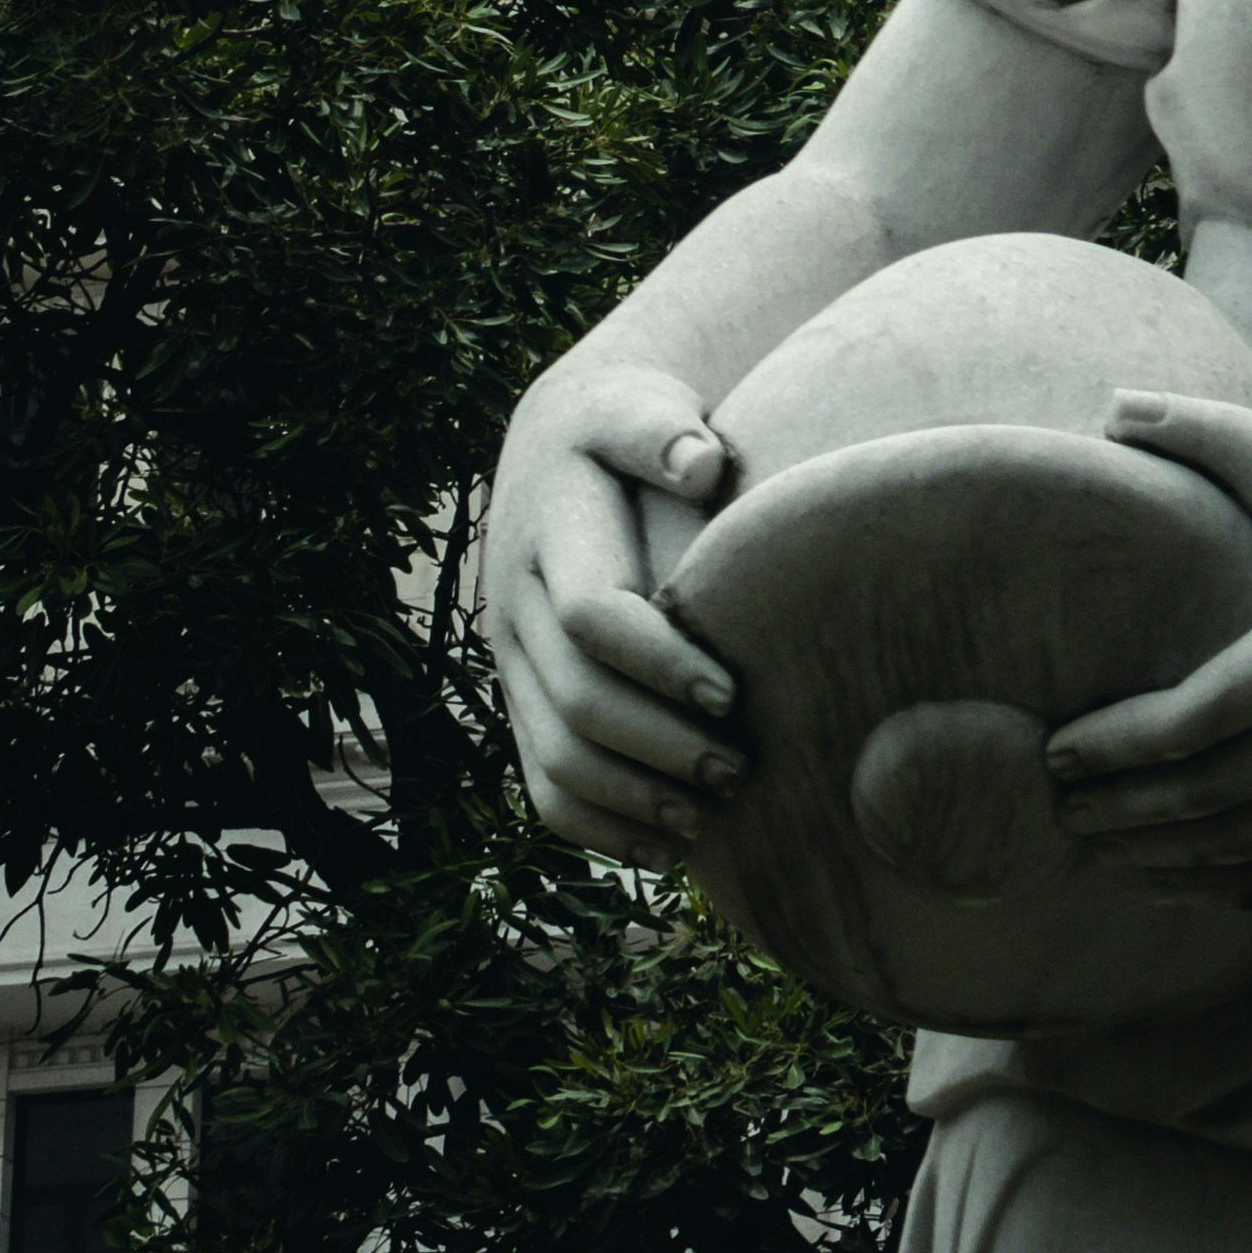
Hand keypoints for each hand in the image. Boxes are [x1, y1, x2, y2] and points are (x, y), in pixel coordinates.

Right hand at [482, 357, 747, 872]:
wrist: (556, 446)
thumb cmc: (625, 425)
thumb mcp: (637, 404)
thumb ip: (661, 430)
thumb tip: (701, 464)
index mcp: (547, 534)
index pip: (593, 617)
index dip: (660, 663)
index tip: (731, 691)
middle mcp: (515, 605)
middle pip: (576, 703)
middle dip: (659, 747)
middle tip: (740, 770)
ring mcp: (512, 660)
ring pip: (554, 759)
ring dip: (632, 801)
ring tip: (708, 820)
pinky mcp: (523, 698)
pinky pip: (542, 786)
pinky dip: (599, 828)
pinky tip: (662, 848)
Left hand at [1046, 396, 1251, 907]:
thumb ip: (1208, 435)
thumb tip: (1109, 405)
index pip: (1180, 732)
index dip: (1110, 751)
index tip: (1054, 750)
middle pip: (1199, 805)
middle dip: (1117, 815)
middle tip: (1054, 809)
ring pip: (1239, 852)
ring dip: (1161, 861)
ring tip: (1098, 849)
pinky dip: (1230, 886)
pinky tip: (1187, 877)